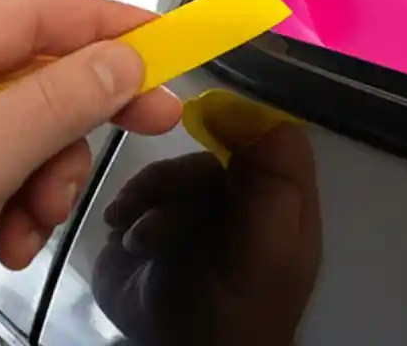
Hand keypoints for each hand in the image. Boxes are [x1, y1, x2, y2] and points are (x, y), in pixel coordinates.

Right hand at [92, 126, 320, 345]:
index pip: (269, 137)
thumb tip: (239, 103)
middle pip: (209, 152)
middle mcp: (241, 199)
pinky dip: (128, 213)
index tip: (204, 119)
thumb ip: (273, 172)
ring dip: (150, 200)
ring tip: (142, 243)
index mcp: (280, 199)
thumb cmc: (236, 305)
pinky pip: (135, 197)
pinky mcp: (151, 227)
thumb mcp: (269, 241)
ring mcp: (193, 213)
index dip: (239, 122)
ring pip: (168, 174)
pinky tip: (126, 238)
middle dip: (180, 181)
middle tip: (162, 218)